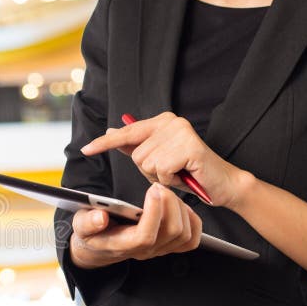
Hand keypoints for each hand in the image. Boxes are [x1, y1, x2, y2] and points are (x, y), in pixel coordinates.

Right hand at [70, 183, 201, 268]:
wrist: (99, 246)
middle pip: (171, 232)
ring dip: (180, 209)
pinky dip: (192, 221)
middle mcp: (144, 251)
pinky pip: (191, 239)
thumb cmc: (91, 232)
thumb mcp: (80, 225)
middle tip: (158, 186)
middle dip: (170, 204)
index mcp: (122, 245)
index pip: (145, 236)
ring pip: (184, 234)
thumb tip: (100, 218)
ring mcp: (158, 250)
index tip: (152, 190)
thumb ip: (87, 222)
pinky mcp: (168, 246)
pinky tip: (180, 206)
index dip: (153, 213)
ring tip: (165, 193)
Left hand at [81, 112, 247, 208]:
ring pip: (146, 164)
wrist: (221, 184)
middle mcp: (170, 122)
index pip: (126, 132)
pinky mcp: (188, 146)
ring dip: (160, 176)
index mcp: (162, 121)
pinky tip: (184, 175)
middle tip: (170, 171)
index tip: (85, 150)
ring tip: (178, 173)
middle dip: (149, 170)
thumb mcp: (157, 159)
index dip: (104, 144)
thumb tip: (110, 132)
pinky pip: (161, 170)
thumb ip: (135, 146)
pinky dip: (170, 179)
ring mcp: (180, 132)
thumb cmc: (188, 173)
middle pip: (136, 154)